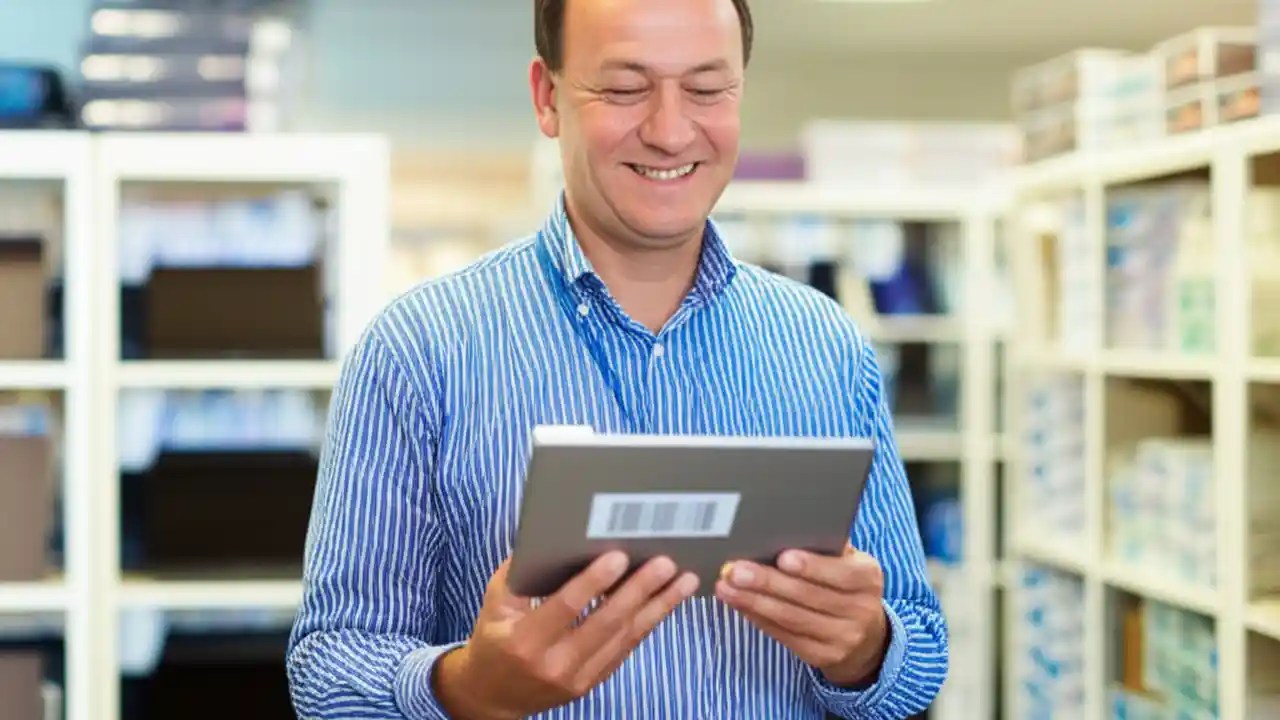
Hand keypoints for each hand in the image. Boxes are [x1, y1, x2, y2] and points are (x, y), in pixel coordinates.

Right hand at [433, 551, 699, 719]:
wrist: (494, 696)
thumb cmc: (493, 638)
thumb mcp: (495, 603)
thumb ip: (519, 573)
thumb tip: (552, 535)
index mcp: (525, 641)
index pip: (566, 608)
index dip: (594, 582)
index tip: (620, 556)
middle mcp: (555, 664)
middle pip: (606, 623)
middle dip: (639, 590)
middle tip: (665, 563)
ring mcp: (578, 678)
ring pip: (625, 638)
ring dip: (659, 607)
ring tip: (685, 580)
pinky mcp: (593, 683)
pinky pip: (626, 649)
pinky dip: (649, 623)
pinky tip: (668, 601)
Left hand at [714, 543, 889, 686]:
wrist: (867, 636)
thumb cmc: (845, 584)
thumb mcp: (848, 563)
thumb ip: (826, 547)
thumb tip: (785, 527)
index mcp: (868, 578)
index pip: (840, 573)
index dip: (811, 566)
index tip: (782, 557)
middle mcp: (861, 610)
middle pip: (808, 596)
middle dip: (768, 582)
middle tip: (735, 570)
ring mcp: (843, 638)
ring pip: (792, 618)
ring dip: (754, 601)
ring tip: (726, 586)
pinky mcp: (823, 657)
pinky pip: (785, 636)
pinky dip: (758, 618)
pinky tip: (739, 604)